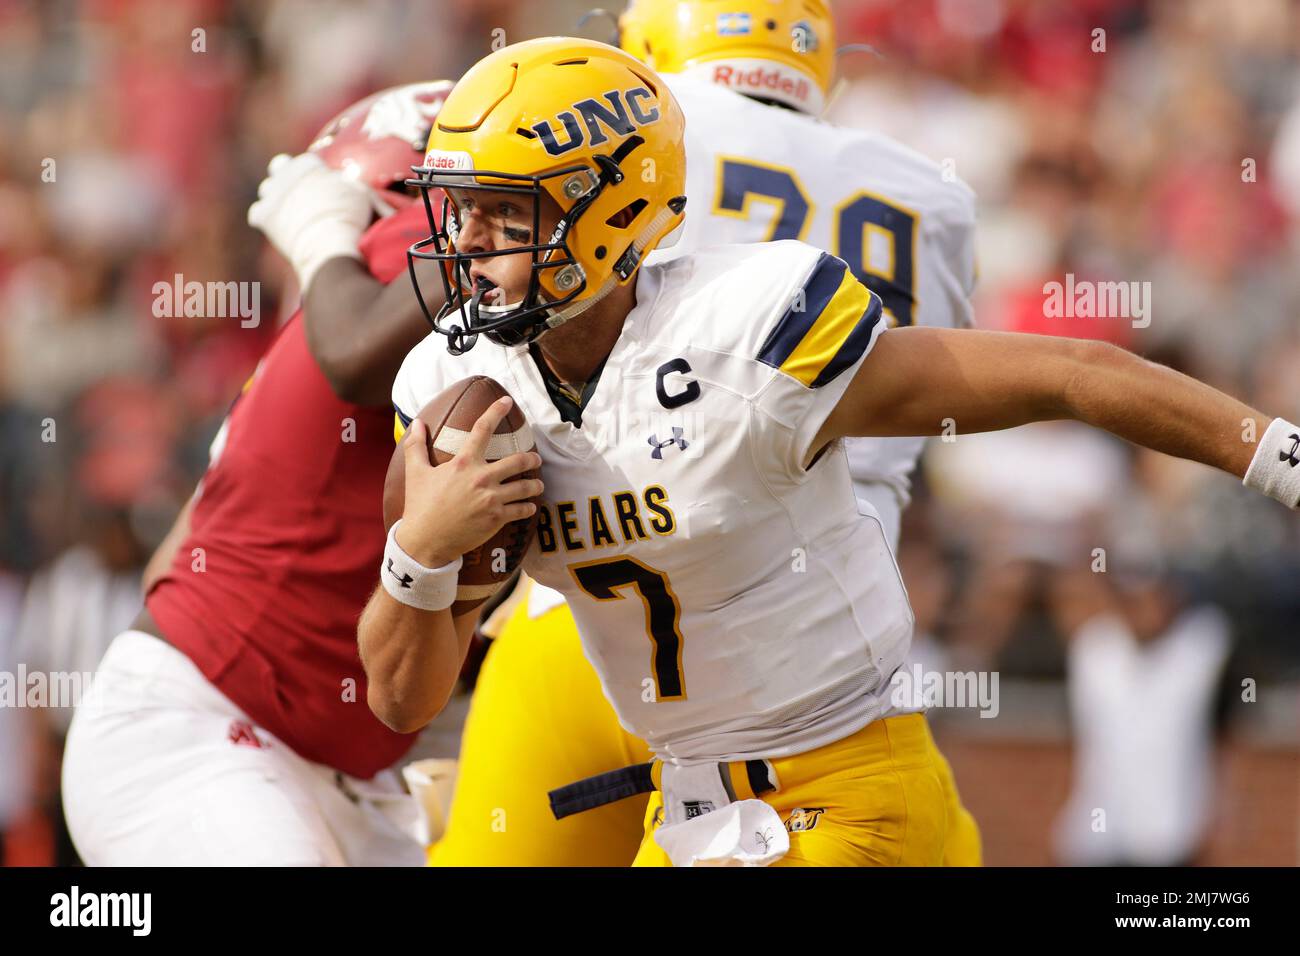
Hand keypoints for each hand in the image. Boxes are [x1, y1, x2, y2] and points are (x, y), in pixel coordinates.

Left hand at [247, 152, 371, 291]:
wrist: (332, 245)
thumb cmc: (353, 221)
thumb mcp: (362, 194)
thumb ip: (350, 184)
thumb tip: (359, 189)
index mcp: (309, 163)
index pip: (301, 162)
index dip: (309, 175)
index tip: (318, 189)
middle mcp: (286, 172)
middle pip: (278, 167)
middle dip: (286, 178)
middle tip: (299, 196)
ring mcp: (272, 193)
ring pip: (266, 189)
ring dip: (276, 198)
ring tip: (291, 214)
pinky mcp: (262, 215)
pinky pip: (257, 213)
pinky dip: (266, 219)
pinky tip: (280, 228)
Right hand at [395, 397, 542, 567]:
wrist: (425, 541)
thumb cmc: (420, 505)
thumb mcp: (415, 472)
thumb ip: (416, 445)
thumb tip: (417, 422)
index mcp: (463, 463)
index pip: (482, 429)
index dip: (496, 411)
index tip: (507, 401)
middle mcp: (481, 478)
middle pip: (518, 461)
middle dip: (531, 459)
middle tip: (535, 459)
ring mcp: (492, 499)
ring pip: (526, 487)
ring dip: (535, 485)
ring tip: (537, 485)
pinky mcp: (497, 519)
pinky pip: (522, 510)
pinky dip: (528, 507)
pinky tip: (529, 507)